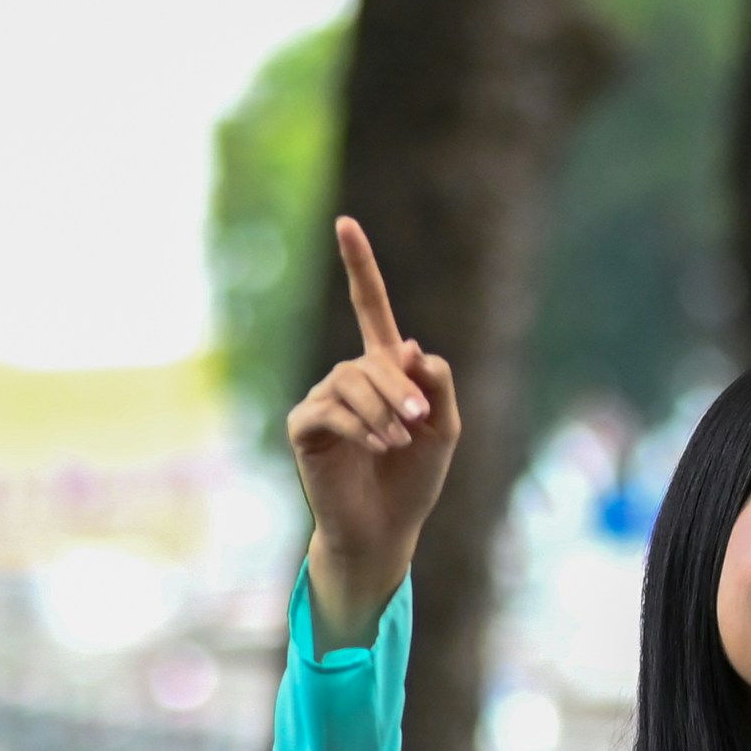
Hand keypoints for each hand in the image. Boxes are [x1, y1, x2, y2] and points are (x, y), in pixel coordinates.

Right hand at [285, 217, 460, 645]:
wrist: (387, 528)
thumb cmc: (416, 479)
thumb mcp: (445, 428)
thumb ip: (437, 383)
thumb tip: (411, 345)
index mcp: (383, 370)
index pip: (370, 308)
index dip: (360, 266)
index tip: (345, 223)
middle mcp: (348, 378)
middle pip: (373, 358)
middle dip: (400, 386)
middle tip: (419, 420)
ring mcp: (323, 400)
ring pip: (351, 382)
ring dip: (383, 409)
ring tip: (399, 441)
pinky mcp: (305, 427)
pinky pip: (329, 410)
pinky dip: (360, 426)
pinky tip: (378, 446)